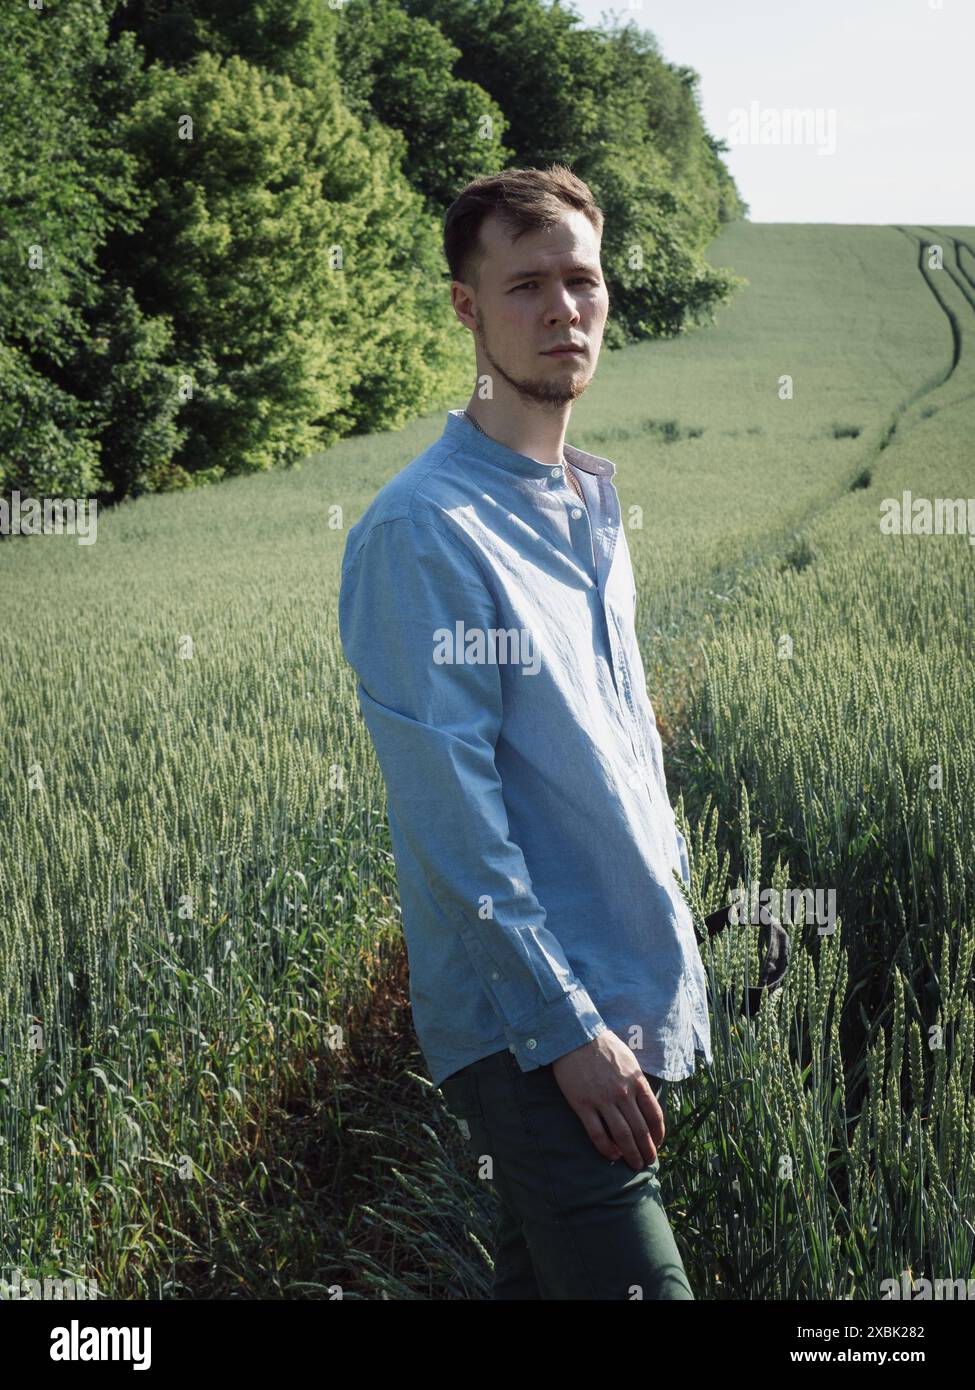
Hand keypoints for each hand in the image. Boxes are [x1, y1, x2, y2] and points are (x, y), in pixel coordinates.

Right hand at [551, 1031, 663, 1170]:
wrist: (575, 1037)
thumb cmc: (603, 1046)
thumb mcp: (629, 1060)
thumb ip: (638, 1081)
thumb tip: (645, 1102)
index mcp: (637, 1081)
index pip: (654, 1115)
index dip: (658, 1133)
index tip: (657, 1143)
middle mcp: (623, 1093)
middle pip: (640, 1130)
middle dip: (647, 1150)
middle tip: (648, 1161)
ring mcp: (603, 1100)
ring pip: (622, 1135)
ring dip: (631, 1154)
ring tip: (634, 1164)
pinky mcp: (583, 1105)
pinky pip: (597, 1134)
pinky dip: (607, 1149)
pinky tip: (612, 1155)